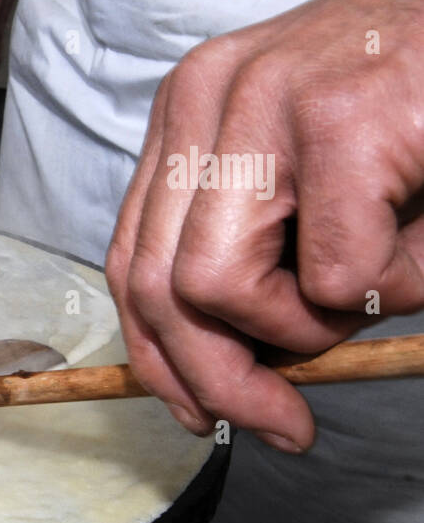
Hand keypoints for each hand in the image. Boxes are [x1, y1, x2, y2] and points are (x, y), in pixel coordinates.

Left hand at [105, 0, 423, 452]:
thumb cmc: (417, 109)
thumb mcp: (312, 185)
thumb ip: (257, 257)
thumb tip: (233, 373)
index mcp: (187, 115)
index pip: (129, 264)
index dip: (159, 359)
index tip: (204, 414)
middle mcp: (204, 99)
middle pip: (155, 287)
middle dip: (216, 380)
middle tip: (284, 423)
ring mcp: (265, 100)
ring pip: (215, 286)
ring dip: (305, 328)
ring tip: (378, 286)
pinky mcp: (343, 116)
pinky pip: (333, 274)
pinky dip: (386, 291)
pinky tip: (420, 235)